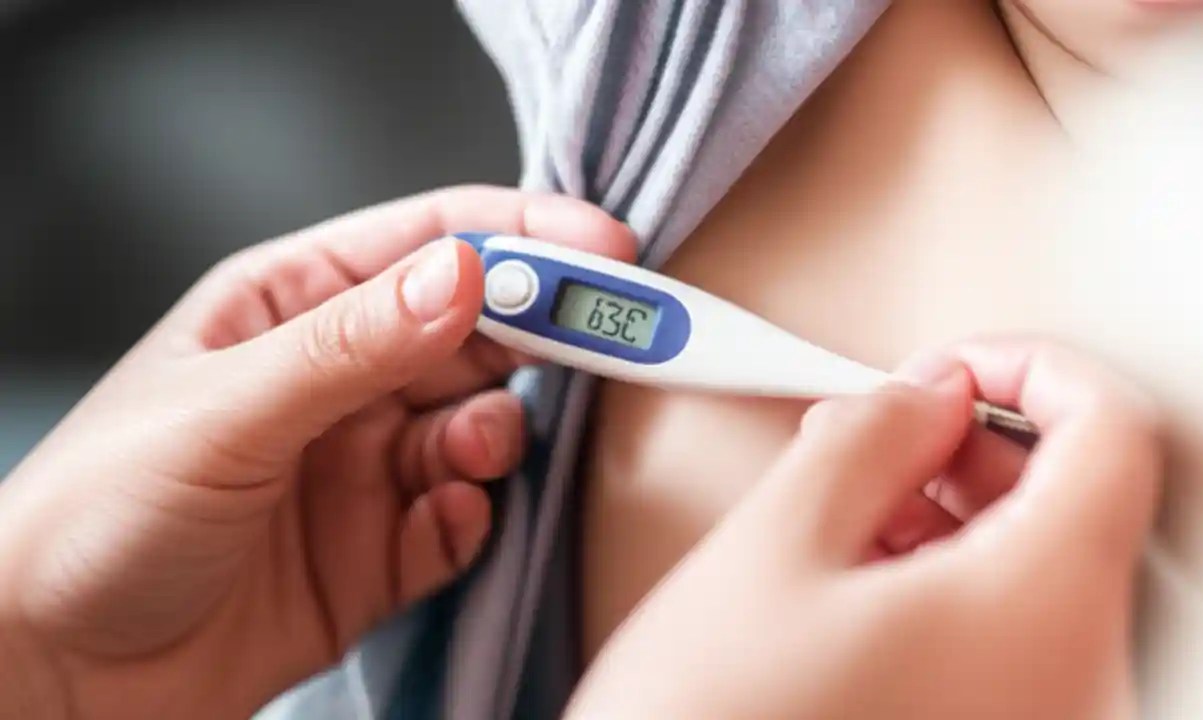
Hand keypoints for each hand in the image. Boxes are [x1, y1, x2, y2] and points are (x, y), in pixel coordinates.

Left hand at [0, 187, 633, 719]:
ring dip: (495, 434)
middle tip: (611, 343)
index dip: (522, 239)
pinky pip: (461, 520)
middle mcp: (340, 379)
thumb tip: (466, 275)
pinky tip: (444, 521)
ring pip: (478, 426)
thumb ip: (353, 344)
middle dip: (543, 336)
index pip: (429, 245)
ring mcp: (364, 466)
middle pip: (476, 333)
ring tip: (475, 451)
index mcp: (293, 306)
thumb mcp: (225, 411)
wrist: (59, 674)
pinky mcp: (381, 551)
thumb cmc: (94, 516)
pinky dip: (470, 518)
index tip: (602, 253)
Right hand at [568, 339, 1160, 719]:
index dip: (1029, 368)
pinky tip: (855, 580)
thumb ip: (867, 436)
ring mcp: (1046, 719)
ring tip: (842, 508)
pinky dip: (944, 585)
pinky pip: (1006, 637)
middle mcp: (1076, 679)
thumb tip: (922, 395)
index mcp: (1040, 609)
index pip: (1111, 430)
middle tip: (878, 432)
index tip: (955, 367)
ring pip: (1033, 569)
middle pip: (1076, 501)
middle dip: (968, 444)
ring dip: (947, 513)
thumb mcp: (771, 547)